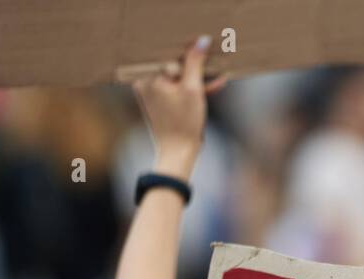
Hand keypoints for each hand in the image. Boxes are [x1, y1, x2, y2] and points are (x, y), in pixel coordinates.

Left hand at [131, 35, 228, 176]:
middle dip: (196, 67)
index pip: (171, 56)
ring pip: (178, 79)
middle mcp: (145, 84)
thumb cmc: (184, 123)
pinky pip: (177, 90)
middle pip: (174, 67)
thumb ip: (196, 62)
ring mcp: (152, 94)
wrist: (179, 153)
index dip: (189, 53)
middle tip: (212, 61)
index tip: (204, 48)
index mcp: (147, 78)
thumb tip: (202, 40)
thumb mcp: (193, 89)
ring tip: (217, 77)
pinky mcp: (161, 103)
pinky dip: (192, 90)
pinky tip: (211, 87)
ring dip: (198, 79)